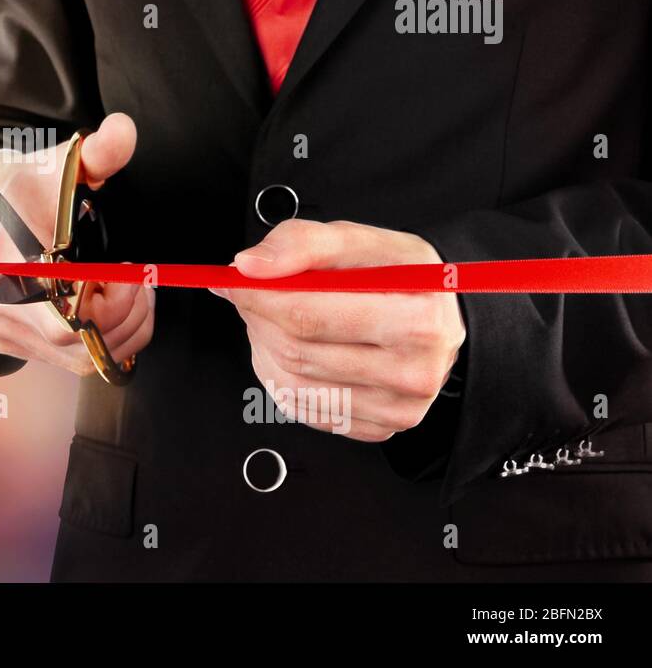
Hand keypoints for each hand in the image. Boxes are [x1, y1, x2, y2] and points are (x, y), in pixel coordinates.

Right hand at [0, 112, 154, 375]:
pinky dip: (96, 339)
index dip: (115, 306)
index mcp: (8, 264)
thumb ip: (98, 151)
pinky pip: (65, 359)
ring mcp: (0, 327)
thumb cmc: (23, 186)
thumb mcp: (59, 162)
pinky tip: (103, 304)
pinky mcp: (5, 338)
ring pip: (78, 358)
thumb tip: (124, 131)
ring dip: (118, 331)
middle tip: (141, 282)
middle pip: (80, 345)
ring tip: (129, 291)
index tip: (131, 272)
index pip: (72, 319)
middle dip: (126, 317)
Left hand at [213, 219, 464, 441]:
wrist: (437, 314)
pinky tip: (297, 348)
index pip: (307, 315)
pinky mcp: (378, 428)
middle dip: (259, 318)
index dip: (256, 296)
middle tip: (253, 293)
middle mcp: (414, 372)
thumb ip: (302, 243)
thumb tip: (250, 266)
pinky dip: (282, 375)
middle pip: (296, 351)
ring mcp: (396, 408)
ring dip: (266, 346)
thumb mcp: (358, 239)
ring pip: (291, 383)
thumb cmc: (399, 275)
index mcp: (417, 319)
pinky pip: (302, 408)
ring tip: (277, 317)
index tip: (232, 279)